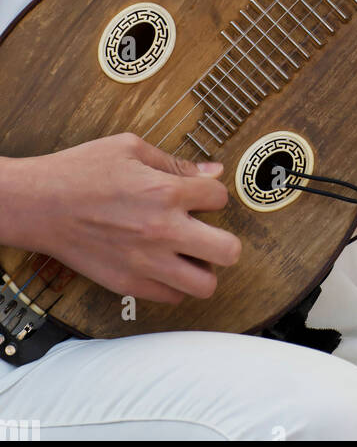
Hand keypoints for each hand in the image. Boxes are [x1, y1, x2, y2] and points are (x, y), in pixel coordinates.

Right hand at [5, 134, 240, 303]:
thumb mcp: (130, 148)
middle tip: (209, 234)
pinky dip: (175, 285)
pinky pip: (172, 298)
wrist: (38, 205)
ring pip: (205, 285)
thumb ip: (175, 163)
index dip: (213, 195)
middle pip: (228, 251)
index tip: (200, 196)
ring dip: (204, 269)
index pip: (220, 198)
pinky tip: (165, 266)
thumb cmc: (80, 171)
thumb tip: (212, 172)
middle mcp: (162, 231)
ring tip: (190, 255)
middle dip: (225, 240)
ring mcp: (146, 262)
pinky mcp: (127, 283)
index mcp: (166, 191)